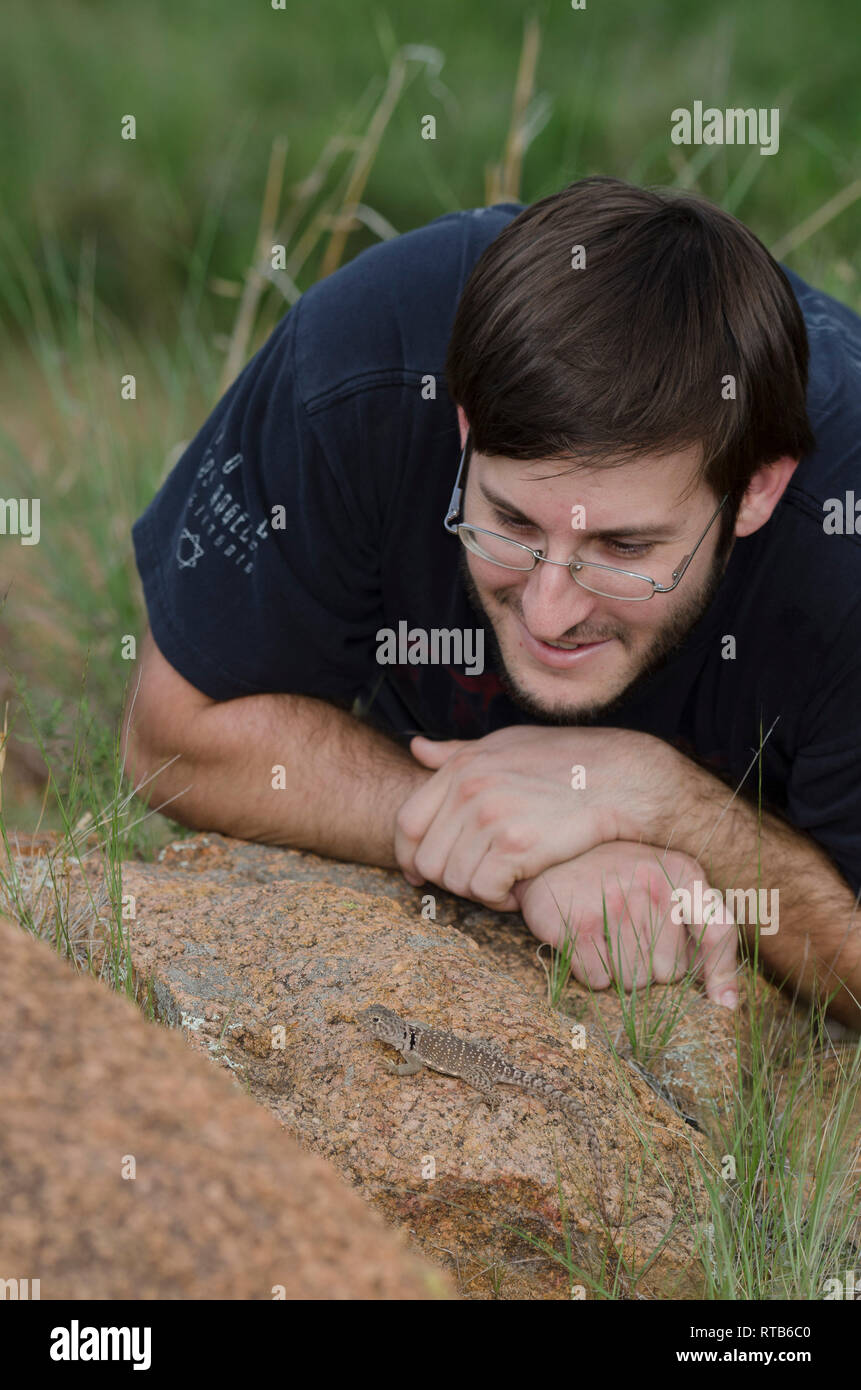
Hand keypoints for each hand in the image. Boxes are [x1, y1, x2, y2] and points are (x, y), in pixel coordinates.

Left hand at [394, 725, 671, 908]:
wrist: (625, 779)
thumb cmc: (569, 761)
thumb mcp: (507, 744)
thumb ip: (458, 753)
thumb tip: (417, 749)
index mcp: (461, 767)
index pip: (406, 823)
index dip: (409, 857)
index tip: (422, 874)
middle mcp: (468, 789)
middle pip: (427, 859)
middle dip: (450, 879)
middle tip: (481, 879)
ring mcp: (491, 816)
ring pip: (454, 881)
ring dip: (479, 891)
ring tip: (507, 881)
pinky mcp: (516, 845)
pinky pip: (484, 891)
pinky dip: (501, 899)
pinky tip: (521, 889)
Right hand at [513, 842, 738, 1007]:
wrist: (553, 857)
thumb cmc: (624, 882)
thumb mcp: (673, 890)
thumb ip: (709, 935)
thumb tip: (728, 1005)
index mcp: (681, 872)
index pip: (718, 932)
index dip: (720, 974)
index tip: (722, 1005)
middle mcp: (650, 883)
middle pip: (671, 971)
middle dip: (652, 967)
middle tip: (633, 940)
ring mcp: (611, 901)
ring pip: (633, 981)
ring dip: (620, 972)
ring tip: (608, 940)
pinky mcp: (575, 923)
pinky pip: (599, 980)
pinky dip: (592, 972)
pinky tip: (586, 944)